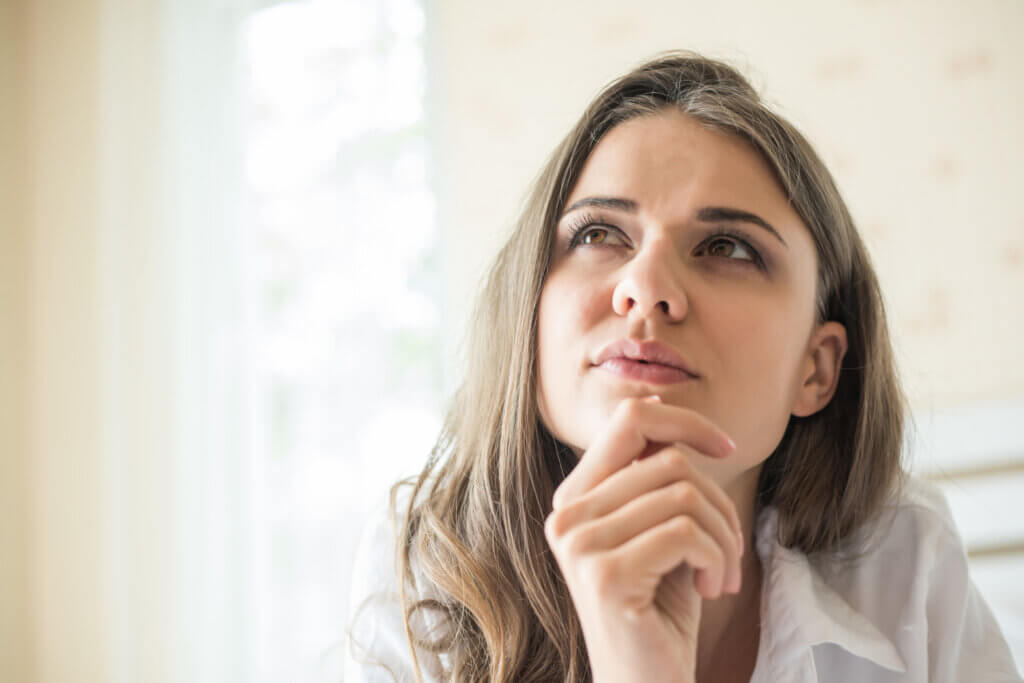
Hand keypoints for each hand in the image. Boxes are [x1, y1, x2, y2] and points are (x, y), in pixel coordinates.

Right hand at [545, 396, 743, 682]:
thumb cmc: (660, 610)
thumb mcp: (658, 531)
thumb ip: (653, 479)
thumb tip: (660, 404)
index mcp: (575, 499)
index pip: (629, 420)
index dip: (685, 421)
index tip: (728, 449)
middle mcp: (566, 516)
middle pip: (669, 459)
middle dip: (720, 504)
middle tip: (730, 551)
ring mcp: (579, 545)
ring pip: (685, 494)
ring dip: (725, 536)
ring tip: (723, 574)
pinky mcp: (605, 575)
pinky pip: (688, 533)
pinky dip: (719, 559)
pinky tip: (714, 589)